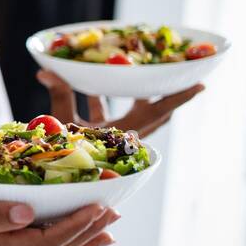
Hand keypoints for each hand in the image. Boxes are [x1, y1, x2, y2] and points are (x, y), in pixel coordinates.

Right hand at [36, 68, 203, 137]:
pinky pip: (123, 113)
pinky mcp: (110, 135)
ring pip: (142, 112)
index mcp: (123, 133)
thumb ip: (59, 95)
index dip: (177, 99)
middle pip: (156, 110)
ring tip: (148, 75)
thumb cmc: (62, 153)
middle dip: (166, 92)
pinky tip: (110, 82)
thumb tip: (44, 71)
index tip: (201, 87)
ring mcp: (120, 136)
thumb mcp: (62, 121)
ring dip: (145, 94)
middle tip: (175, 71)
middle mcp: (127, 135)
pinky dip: (120, 99)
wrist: (56, 174)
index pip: (157, 112)